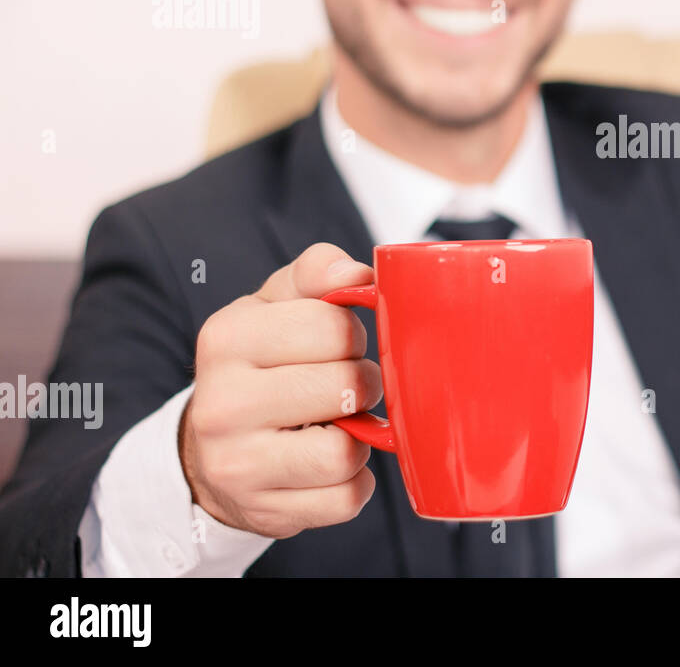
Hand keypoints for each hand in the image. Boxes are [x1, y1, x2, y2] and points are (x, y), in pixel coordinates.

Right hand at [179, 243, 381, 537]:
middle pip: (347, 386)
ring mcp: (238, 465)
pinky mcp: (265, 512)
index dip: (352, 334)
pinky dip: (354, 481)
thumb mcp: (274, 307)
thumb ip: (317, 274)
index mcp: (226, 338)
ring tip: (338, 425)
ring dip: (360, 436)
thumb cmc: (259, 366)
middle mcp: (222, 404)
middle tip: (346, 386)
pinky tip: (328, 464)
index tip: (337, 344)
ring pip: (346, 451)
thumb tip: (361, 274)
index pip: (333, 326)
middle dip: (362, 383)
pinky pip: (346, 498)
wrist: (210, 452)